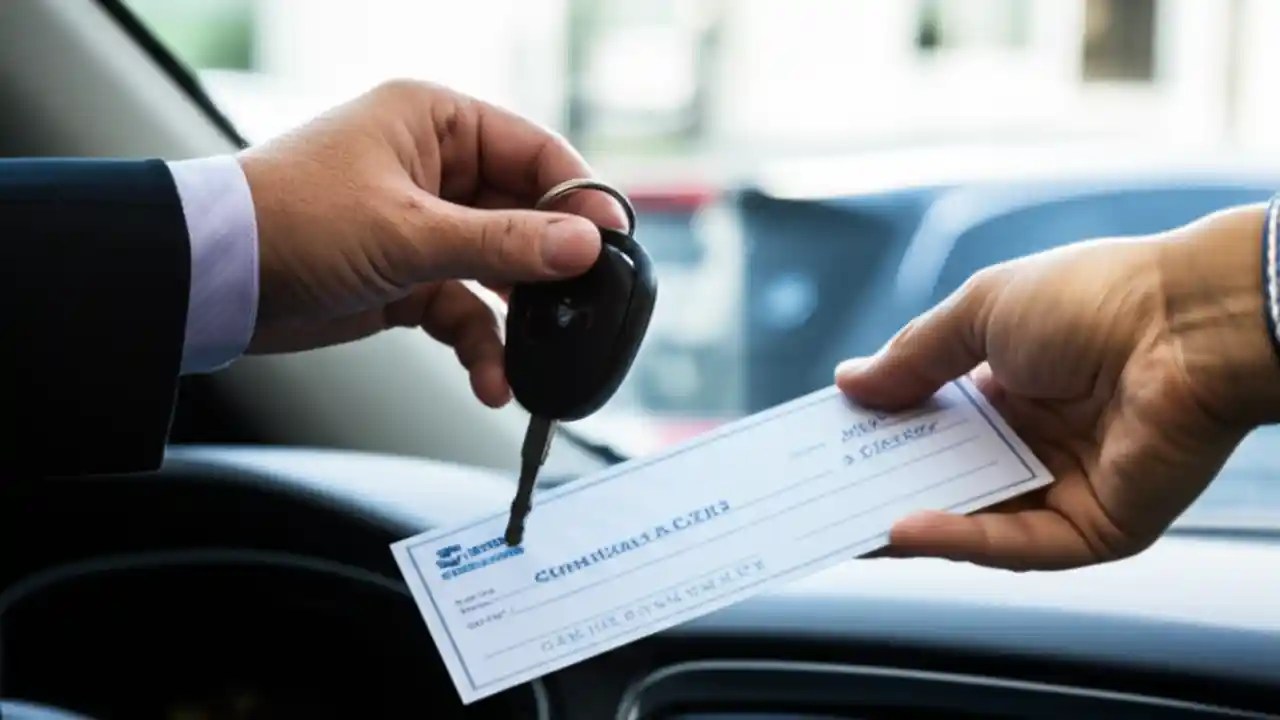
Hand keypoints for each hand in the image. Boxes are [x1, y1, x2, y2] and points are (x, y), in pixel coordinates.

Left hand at [236, 80, 626, 406]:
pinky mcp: (405, 279)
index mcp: (434, 124)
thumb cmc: (289, 222)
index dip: (578, 197)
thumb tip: (585, 244)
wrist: (209, 281)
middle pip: (524, 215)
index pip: (534, 152)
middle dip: (550, 268)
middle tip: (585, 307)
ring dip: (517, 319)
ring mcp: (421, 227)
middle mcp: (433, 169)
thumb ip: (503, 243)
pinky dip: (479, 346)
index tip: (614, 240)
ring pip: (497, 270)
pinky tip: (491, 380)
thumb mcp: (408, 232)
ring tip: (542, 355)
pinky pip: (463, 311)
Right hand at [836, 205, 1279, 569]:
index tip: (826, 442)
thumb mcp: (980, 313)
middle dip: (884, 484)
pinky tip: (902, 530)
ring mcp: (1066, 486)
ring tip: (839, 523)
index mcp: (1015, 383)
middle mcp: (1038, 439)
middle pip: (947, 476)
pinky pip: (1016, 545)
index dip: (881, 429)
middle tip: (817, 495)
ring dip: (909, 521)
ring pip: (974, 520)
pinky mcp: (1096, 529)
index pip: (933, 420)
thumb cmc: (1094, 298)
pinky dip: (958, 541)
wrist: (1190, 323)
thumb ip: (914, 356)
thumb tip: (849, 382)